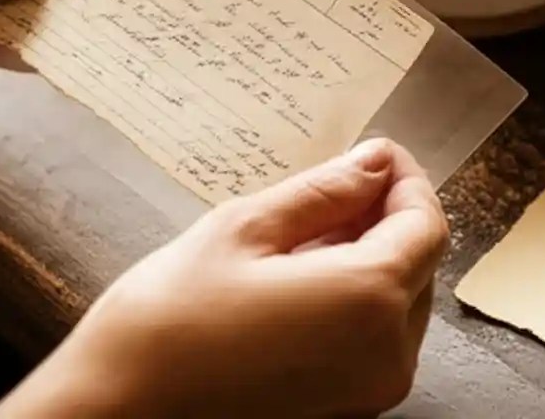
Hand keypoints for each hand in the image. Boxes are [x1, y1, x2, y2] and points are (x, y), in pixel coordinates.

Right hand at [0, 139, 449, 418]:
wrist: (118, 410)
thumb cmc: (168, 319)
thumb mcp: (244, 229)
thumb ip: (324, 192)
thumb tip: (373, 164)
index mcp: (368, 299)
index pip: (426, 223)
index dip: (405, 179)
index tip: (374, 152)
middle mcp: (387, 353)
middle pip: (418, 264)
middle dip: (386, 217)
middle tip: (333, 186)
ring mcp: (369, 391)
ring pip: (397, 303)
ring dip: (370, 259)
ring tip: (305, 234)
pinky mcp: (346, 411)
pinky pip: (372, 340)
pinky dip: (354, 301)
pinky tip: (300, 280)